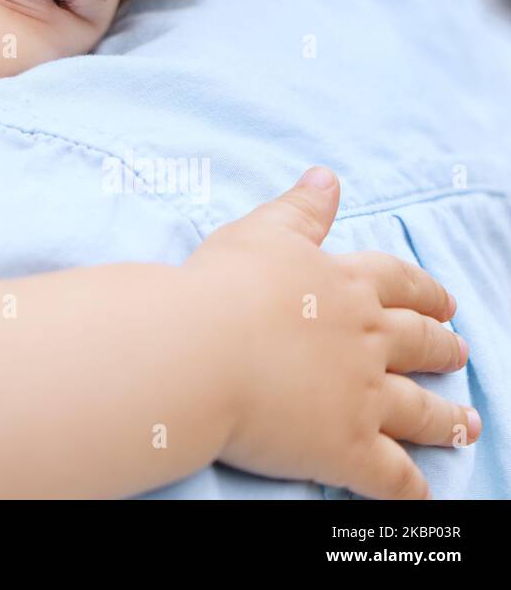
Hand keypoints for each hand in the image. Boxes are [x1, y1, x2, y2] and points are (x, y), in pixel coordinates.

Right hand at [186, 166, 476, 497]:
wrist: (200, 349)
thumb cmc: (223, 285)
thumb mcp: (262, 232)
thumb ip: (301, 209)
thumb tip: (327, 177)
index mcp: (345, 286)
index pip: (398, 283)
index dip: (423, 291)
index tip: (442, 300)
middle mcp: (366, 340)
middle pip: (419, 343)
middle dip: (442, 347)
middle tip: (458, 351)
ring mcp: (362, 397)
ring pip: (420, 410)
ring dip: (447, 419)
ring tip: (466, 424)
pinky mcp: (346, 448)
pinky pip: (390, 475)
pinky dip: (410, 486)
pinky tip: (422, 490)